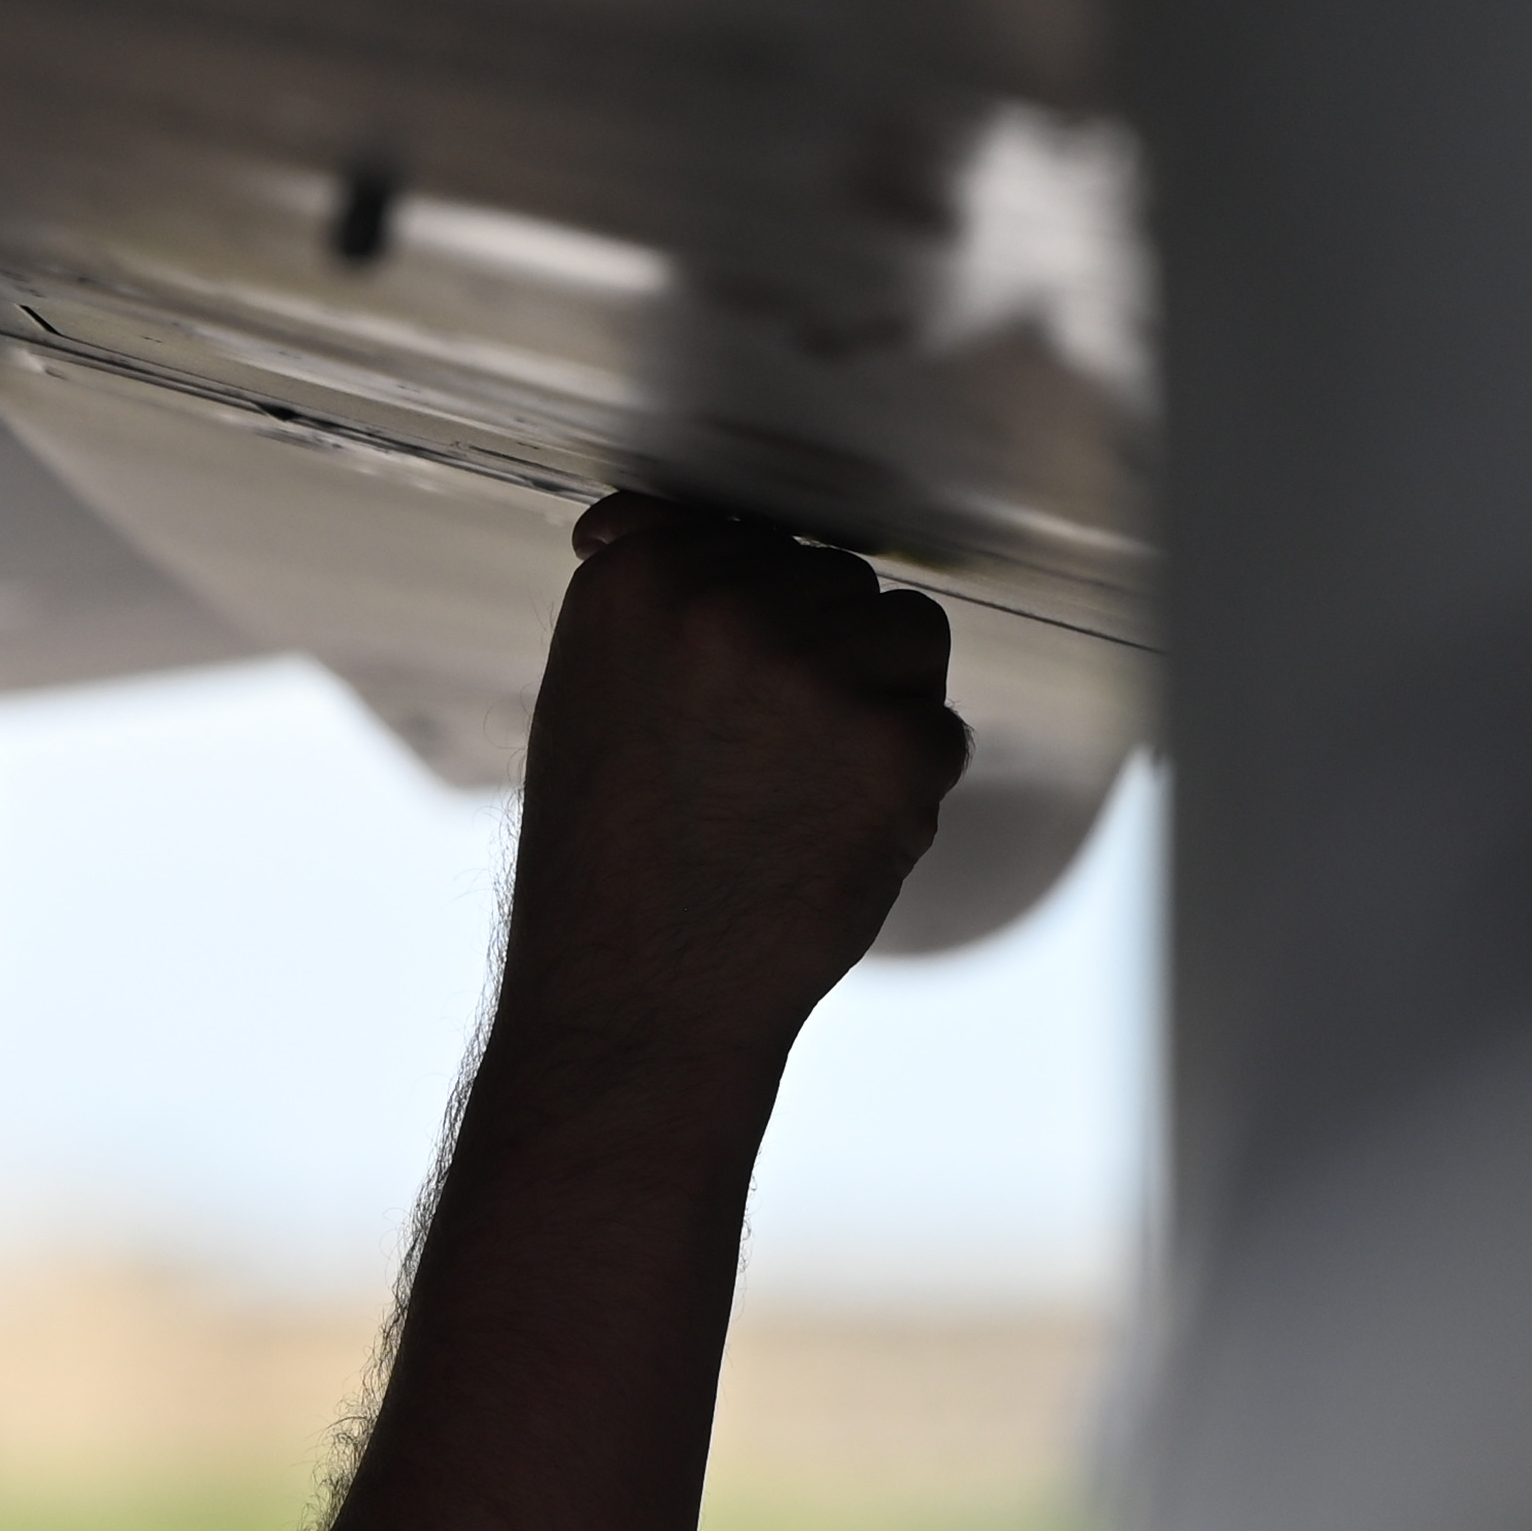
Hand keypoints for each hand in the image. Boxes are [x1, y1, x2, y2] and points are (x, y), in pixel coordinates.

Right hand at [493, 495, 967, 1073]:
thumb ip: (660, 603)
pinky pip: (941, 727)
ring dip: (877, 700)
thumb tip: (725, 537)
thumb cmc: (606, 856)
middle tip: (754, 762)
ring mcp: (818, 668)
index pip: (748, 538)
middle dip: (818, 656)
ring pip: (904, 632)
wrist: (636, 993)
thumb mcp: (590, 693)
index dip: (748, 622)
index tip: (715, 697)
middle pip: (833, 579)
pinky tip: (828, 836)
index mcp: (639, 578)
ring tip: (796, 791)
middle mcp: (727, 602)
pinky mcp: (898, 741)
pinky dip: (905, 785)